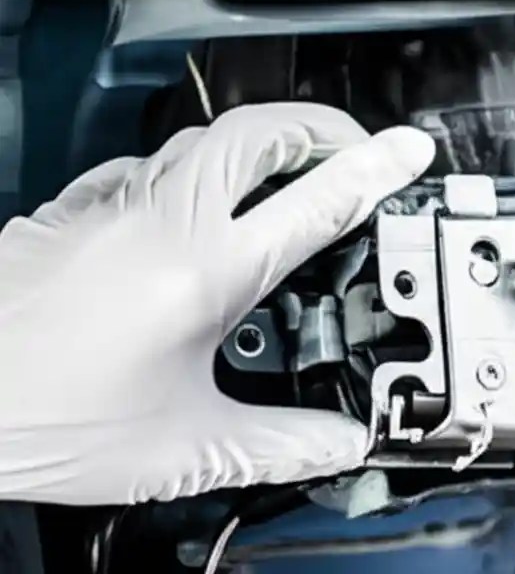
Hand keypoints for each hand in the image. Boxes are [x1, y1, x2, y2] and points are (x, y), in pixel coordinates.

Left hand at [0, 103, 435, 504]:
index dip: (377, 169)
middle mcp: (159, 222)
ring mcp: (109, 206)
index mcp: (204, 274)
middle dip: (321, 128)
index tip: (410, 149)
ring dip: (256, 147)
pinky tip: (191, 211)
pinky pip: (145, 166)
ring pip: (200, 142)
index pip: (316, 202)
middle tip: (353, 147)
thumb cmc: (41, 420)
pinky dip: (190, 174)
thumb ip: (282, 444)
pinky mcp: (69, 211)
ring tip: (286, 177)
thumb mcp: (183, 449)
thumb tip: (340, 445)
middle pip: (259, 132)